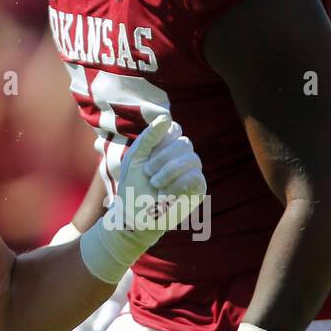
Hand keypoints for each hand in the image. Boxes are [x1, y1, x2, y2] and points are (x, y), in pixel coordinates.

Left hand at [79, 115, 206, 283]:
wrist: (133, 214)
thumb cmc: (133, 185)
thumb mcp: (136, 157)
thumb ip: (149, 137)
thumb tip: (166, 117)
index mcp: (168, 146)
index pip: (175, 129)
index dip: (161, 139)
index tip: (147, 154)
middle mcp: (183, 156)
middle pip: (184, 143)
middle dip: (162, 158)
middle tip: (148, 174)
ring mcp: (192, 172)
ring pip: (192, 159)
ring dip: (168, 172)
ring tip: (155, 184)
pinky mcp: (198, 190)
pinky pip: (196, 177)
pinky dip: (177, 183)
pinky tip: (166, 193)